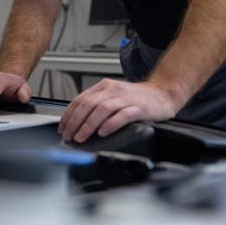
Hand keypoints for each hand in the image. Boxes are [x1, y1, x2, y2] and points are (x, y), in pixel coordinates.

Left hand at [59, 78, 176, 142]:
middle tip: (68, 136)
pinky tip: (102, 133)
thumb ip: (97, 105)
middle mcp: (113, 90)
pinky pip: (121, 115)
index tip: (63, 128)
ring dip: (88, 125)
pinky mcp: (138, 108)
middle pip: (88, 105)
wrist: (163, 93)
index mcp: (104, 87)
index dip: (69, 115)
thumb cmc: (137, 98)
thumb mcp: (114, 96)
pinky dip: (110, 124)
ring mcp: (125, 98)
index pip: (80, 99)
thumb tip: (77, 122)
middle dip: (75, 122)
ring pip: (101, 110)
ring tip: (81, 137)